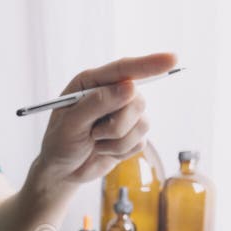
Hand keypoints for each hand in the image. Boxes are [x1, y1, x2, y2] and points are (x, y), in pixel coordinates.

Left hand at [34, 53, 176, 186]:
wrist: (62, 170)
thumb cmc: (59, 142)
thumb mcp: (71, 122)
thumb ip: (97, 103)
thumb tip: (129, 87)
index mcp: (92, 82)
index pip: (124, 69)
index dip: (149, 64)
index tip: (171, 59)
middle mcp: (111, 93)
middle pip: (137, 100)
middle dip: (117, 124)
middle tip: (94, 134)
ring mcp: (124, 114)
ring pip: (142, 123)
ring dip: (117, 140)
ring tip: (95, 142)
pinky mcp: (131, 134)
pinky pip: (141, 141)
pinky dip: (120, 151)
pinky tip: (103, 150)